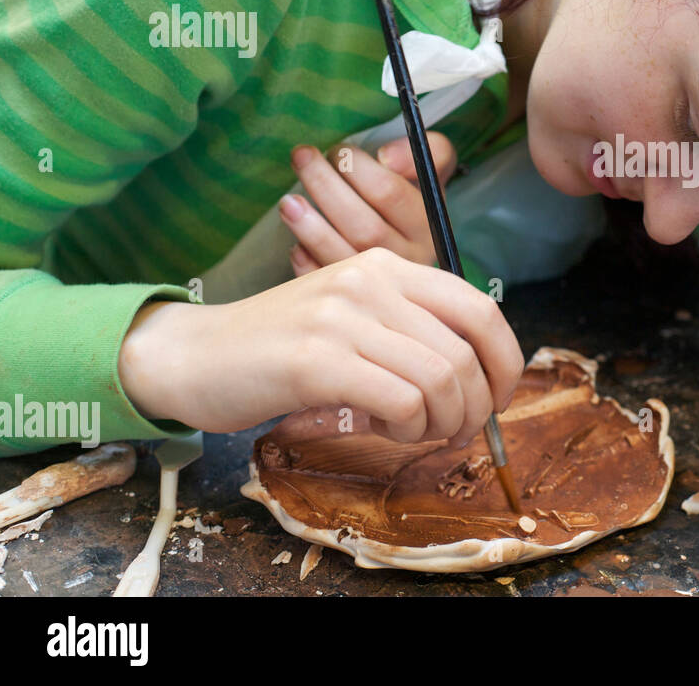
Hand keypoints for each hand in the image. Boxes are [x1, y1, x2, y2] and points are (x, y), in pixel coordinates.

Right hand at [118, 248, 522, 445]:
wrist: (193, 355)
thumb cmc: (282, 347)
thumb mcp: (355, 316)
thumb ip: (411, 329)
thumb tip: (483, 374)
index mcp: (387, 265)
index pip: (480, 308)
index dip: (505, 360)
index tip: (497, 398)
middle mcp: (370, 280)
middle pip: (465, 352)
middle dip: (474, 407)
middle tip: (451, 432)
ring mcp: (343, 317)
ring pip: (440, 379)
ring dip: (439, 423)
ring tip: (408, 430)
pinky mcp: (316, 361)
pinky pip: (402, 401)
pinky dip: (405, 428)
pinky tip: (376, 427)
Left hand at [279, 132, 457, 274]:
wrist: (410, 238)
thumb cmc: (411, 193)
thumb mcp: (432, 166)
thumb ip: (426, 150)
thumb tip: (387, 158)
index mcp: (429, 224)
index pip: (391, 194)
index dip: (357, 167)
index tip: (337, 149)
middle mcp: (410, 258)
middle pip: (365, 227)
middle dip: (326, 187)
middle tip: (301, 156)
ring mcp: (381, 284)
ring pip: (343, 257)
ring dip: (310, 228)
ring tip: (288, 201)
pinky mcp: (355, 302)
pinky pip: (326, 283)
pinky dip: (306, 265)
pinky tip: (295, 246)